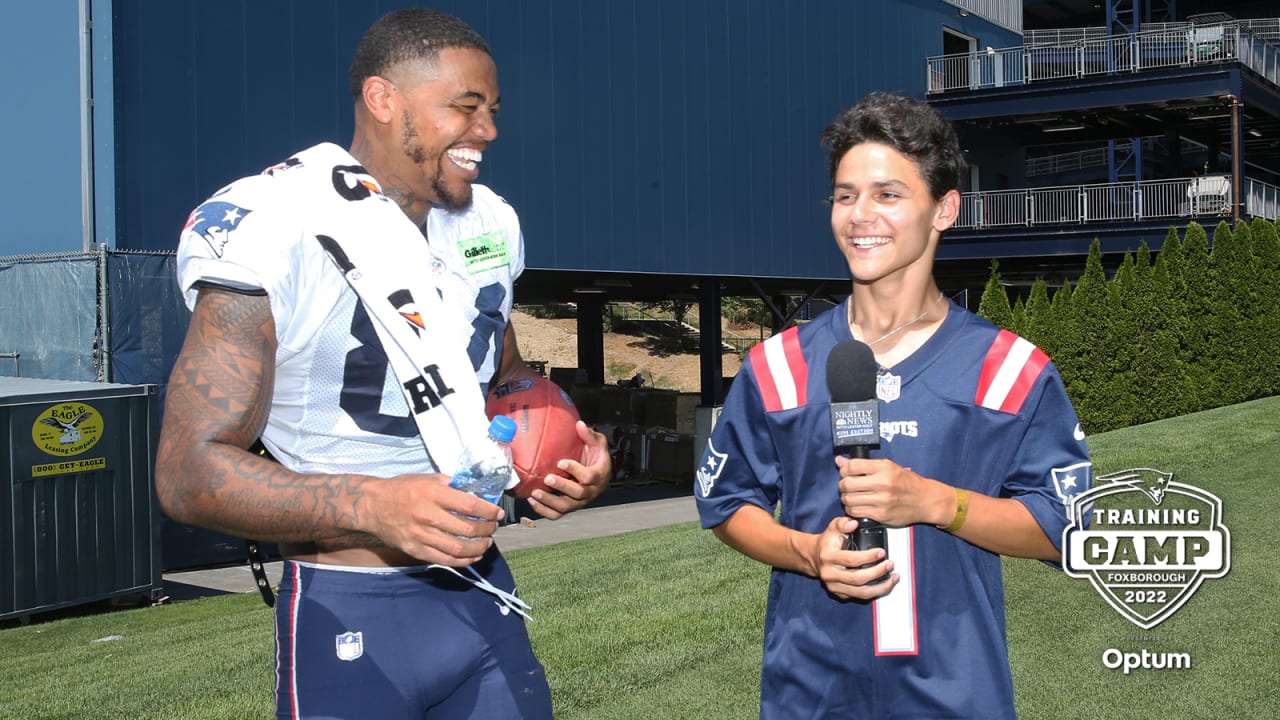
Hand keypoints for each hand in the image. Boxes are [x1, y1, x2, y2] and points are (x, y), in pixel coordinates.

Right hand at [364, 473, 504, 565]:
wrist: (373, 506)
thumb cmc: (402, 489)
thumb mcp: (428, 479)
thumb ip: (452, 486)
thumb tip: (477, 494)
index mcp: (432, 494)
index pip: (469, 505)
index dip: (488, 511)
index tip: (497, 513)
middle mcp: (427, 516)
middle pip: (467, 529)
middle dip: (486, 530)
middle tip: (493, 528)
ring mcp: (421, 536)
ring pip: (458, 549)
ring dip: (479, 548)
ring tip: (486, 543)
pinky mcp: (415, 550)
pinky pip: (444, 560)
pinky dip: (463, 561)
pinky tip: (473, 556)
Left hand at [526, 421, 610, 519]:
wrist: (598, 474)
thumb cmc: (596, 457)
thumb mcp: (597, 443)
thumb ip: (589, 435)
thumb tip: (580, 424)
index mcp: (599, 476)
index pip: (589, 477)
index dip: (575, 470)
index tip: (561, 462)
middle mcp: (590, 491)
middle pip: (577, 494)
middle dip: (562, 487)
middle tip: (548, 478)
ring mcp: (579, 501)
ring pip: (565, 507)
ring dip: (549, 501)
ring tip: (535, 493)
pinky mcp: (569, 506)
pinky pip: (557, 514)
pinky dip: (543, 510)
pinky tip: (532, 501)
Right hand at [815, 517, 898, 599]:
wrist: (814, 557)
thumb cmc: (827, 542)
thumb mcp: (833, 527)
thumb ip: (843, 523)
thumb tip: (853, 524)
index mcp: (828, 557)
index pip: (851, 559)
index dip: (869, 557)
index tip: (882, 552)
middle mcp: (829, 574)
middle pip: (858, 578)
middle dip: (878, 572)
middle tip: (890, 564)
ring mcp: (834, 586)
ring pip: (861, 592)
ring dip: (881, 587)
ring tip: (893, 578)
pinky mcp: (839, 594)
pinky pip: (860, 597)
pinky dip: (875, 592)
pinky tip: (885, 584)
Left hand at [835, 456, 944, 527]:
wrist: (925, 500)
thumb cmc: (907, 482)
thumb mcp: (888, 467)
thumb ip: (864, 464)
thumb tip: (839, 460)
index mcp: (885, 468)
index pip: (852, 466)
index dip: (844, 469)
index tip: (846, 472)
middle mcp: (883, 483)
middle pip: (847, 484)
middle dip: (843, 485)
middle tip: (847, 485)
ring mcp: (882, 501)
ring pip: (849, 500)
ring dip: (846, 498)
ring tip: (852, 496)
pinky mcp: (881, 515)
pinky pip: (856, 512)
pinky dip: (852, 509)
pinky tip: (858, 505)